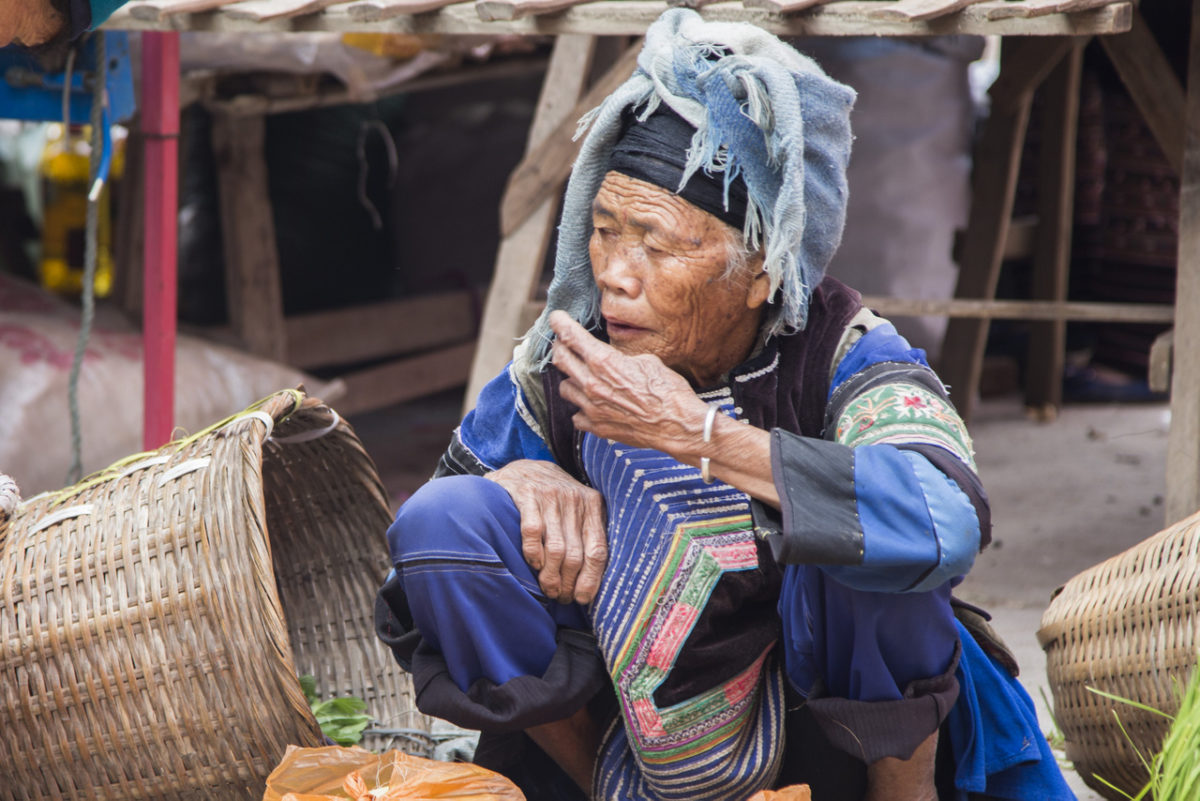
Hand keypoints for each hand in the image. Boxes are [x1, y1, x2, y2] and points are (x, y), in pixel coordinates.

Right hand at [485, 459, 607, 603]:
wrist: (523, 468)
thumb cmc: (554, 499)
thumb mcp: (577, 510)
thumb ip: (586, 535)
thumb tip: (592, 581)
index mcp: (593, 504)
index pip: (597, 551)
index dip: (590, 580)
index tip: (582, 599)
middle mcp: (574, 499)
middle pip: (575, 555)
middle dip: (567, 583)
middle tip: (560, 597)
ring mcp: (550, 495)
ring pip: (556, 548)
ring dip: (550, 576)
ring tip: (547, 589)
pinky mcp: (527, 494)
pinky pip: (533, 532)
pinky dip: (534, 553)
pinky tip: (533, 564)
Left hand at [549, 310, 705, 454]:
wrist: (676, 425)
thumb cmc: (668, 391)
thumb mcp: (647, 360)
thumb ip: (621, 358)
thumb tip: (613, 358)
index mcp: (604, 362)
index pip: (571, 336)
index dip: (559, 323)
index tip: (556, 318)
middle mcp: (592, 384)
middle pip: (560, 359)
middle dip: (560, 347)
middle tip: (563, 343)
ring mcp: (591, 407)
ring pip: (564, 388)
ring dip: (570, 379)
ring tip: (580, 376)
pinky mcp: (596, 426)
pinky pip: (576, 415)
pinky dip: (580, 408)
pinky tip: (590, 405)